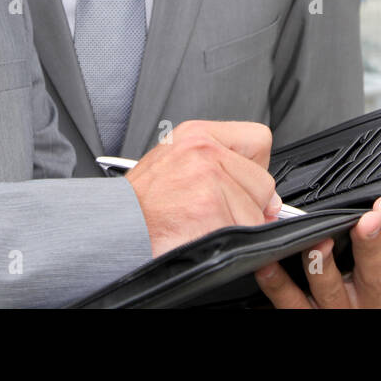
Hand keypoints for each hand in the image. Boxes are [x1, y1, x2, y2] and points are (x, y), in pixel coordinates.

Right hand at [125, 120, 279, 257]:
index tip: (242, 184)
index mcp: (195, 134)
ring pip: (257, 213)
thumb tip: (267, 197)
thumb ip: (220, 167)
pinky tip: (200, 236)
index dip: (254, 168)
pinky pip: (244, 235)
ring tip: (200, 224)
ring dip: (236, 228)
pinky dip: (228, 246)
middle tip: (213, 212)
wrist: (114, 228)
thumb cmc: (141, 205)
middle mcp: (204, 151)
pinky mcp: (211, 210)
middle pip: (264, 182)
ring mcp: (209, 180)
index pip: (258, 139)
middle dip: (248, 205)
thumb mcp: (175, 164)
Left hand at [253, 171, 380, 308]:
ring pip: (333, 291)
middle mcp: (371, 294)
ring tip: (318, 241)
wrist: (320, 303)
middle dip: (372, 246)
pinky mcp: (304, 314)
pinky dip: (279, 281)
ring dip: (324, 266)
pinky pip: (289, 302)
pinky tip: (269, 262)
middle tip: (366, 219)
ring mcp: (338, 307)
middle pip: (378, 274)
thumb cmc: (356, 263)